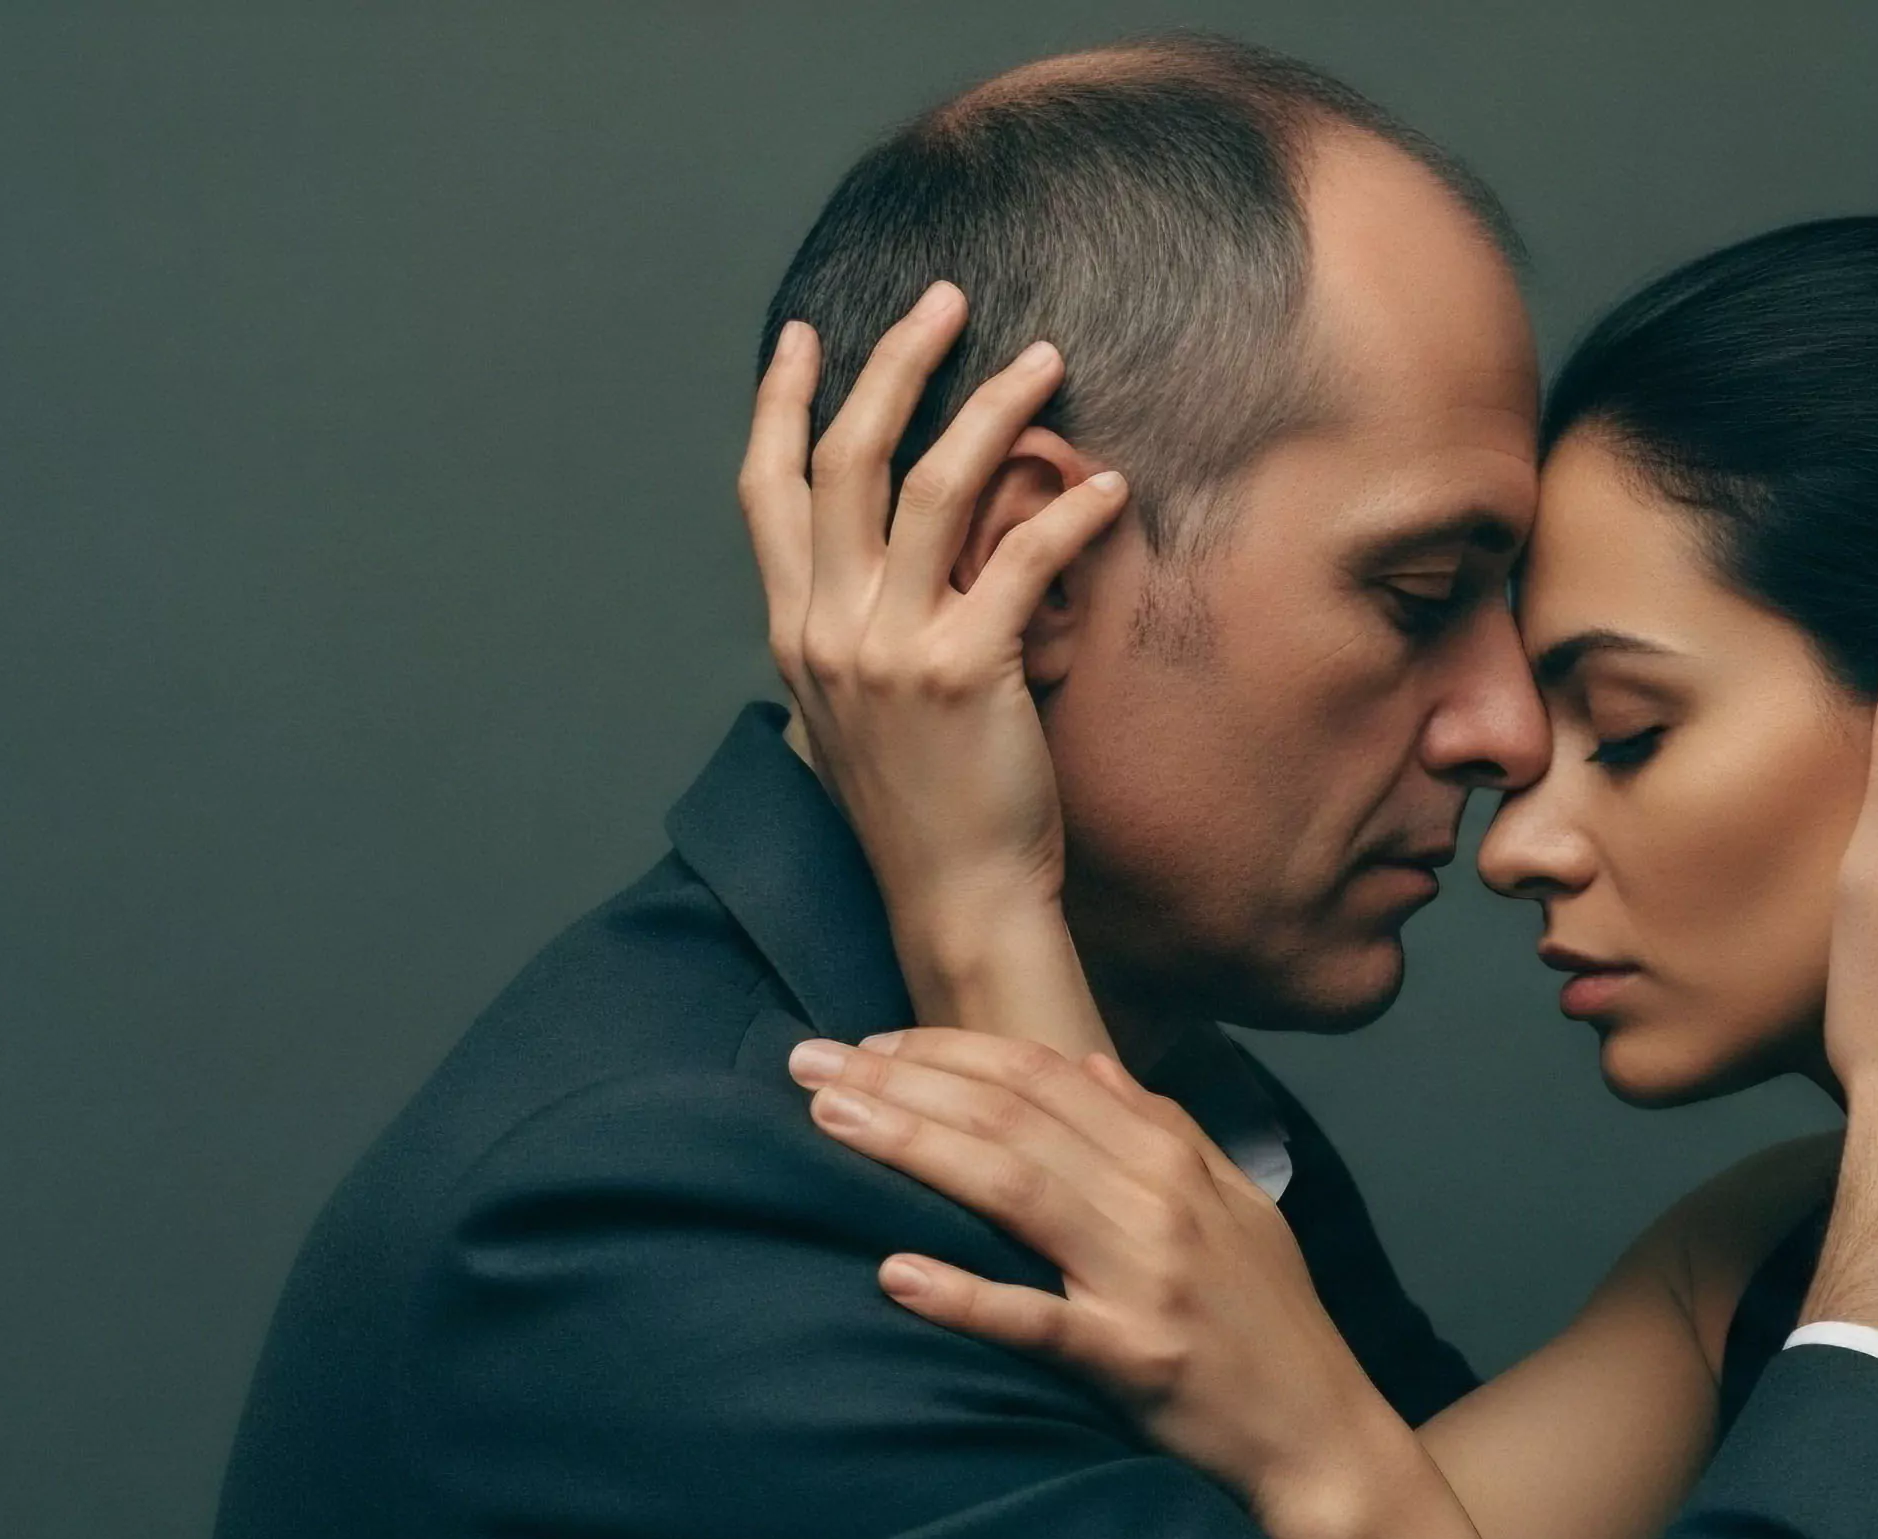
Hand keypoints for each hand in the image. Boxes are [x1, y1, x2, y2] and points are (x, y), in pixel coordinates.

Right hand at [739, 286, 1130, 1053]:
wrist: (957, 899)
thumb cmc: (923, 808)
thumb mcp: (857, 710)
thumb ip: (859, 629)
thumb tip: (888, 560)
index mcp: (795, 632)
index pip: (768, 490)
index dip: (782, 404)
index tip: (803, 335)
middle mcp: (828, 630)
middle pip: (846, 459)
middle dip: (894, 364)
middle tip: (947, 301)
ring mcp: (891, 650)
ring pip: (929, 487)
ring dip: (988, 409)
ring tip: (1042, 361)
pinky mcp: (965, 672)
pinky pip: (1021, 560)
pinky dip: (1069, 514)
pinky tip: (1109, 486)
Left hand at [790, 1028, 1579, 1538]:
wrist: (1324, 1440)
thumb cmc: (1269, 1328)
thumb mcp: (1231, 1207)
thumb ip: (1161, 1131)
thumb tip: (1091, 1067)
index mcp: (1174, 1157)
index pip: (1043, 1076)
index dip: (947, 1050)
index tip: (867, 1043)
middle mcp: (1159, 1201)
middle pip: (1011, 1117)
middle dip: (901, 1081)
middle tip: (806, 1063)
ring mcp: (1147, 1278)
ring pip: (1012, 1190)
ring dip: (913, 1147)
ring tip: (829, 1125)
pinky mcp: (1136, 1358)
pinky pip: (1036, 1321)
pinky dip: (965, 1295)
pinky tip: (893, 1272)